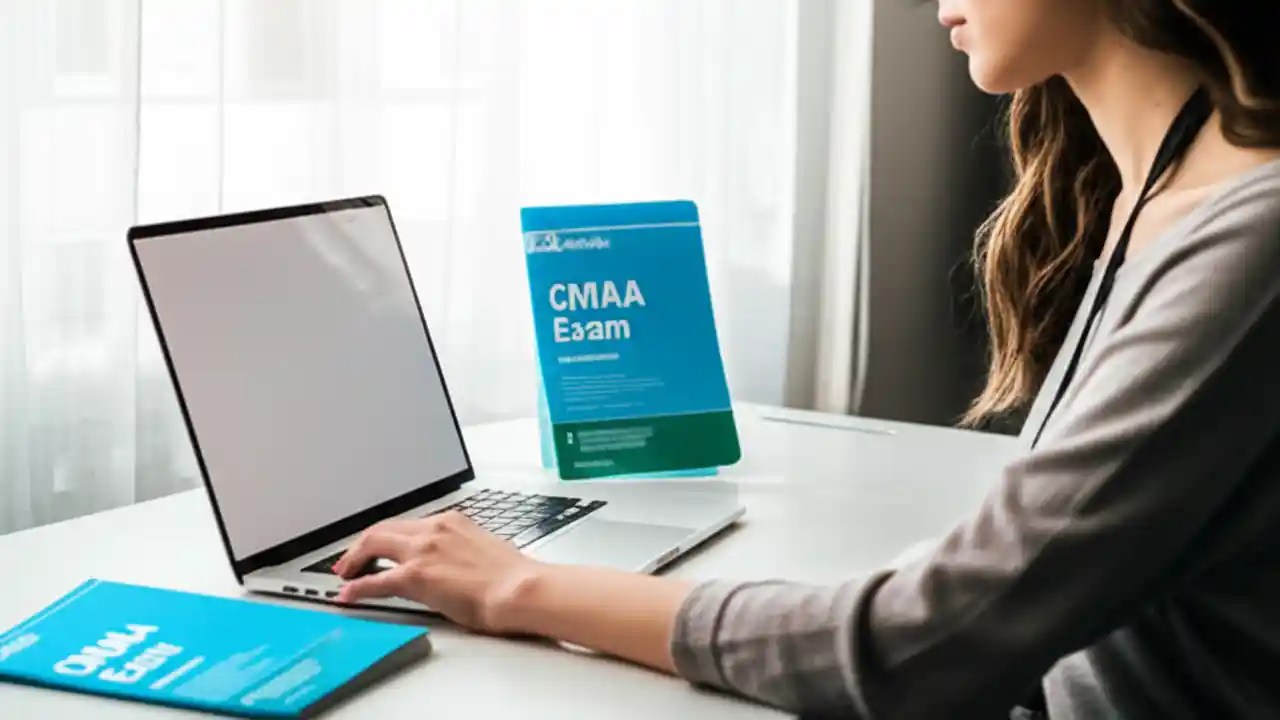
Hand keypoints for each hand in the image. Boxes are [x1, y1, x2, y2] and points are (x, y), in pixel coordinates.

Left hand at [332, 511, 540, 633]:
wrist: (519, 589)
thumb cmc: (511, 576)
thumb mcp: (481, 549)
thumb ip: (459, 549)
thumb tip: (451, 563)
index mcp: (450, 522)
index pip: (406, 525)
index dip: (386, 537)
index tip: (378, 548)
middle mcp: (433, 529)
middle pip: (382, 529)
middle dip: (361, 544)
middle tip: (350, 560)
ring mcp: (422, 551)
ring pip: (373, 544)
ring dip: (354, 559)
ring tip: (344, 573)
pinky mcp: (415, 575)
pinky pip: (375, 580)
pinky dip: (357, 586)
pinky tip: (348, 594)